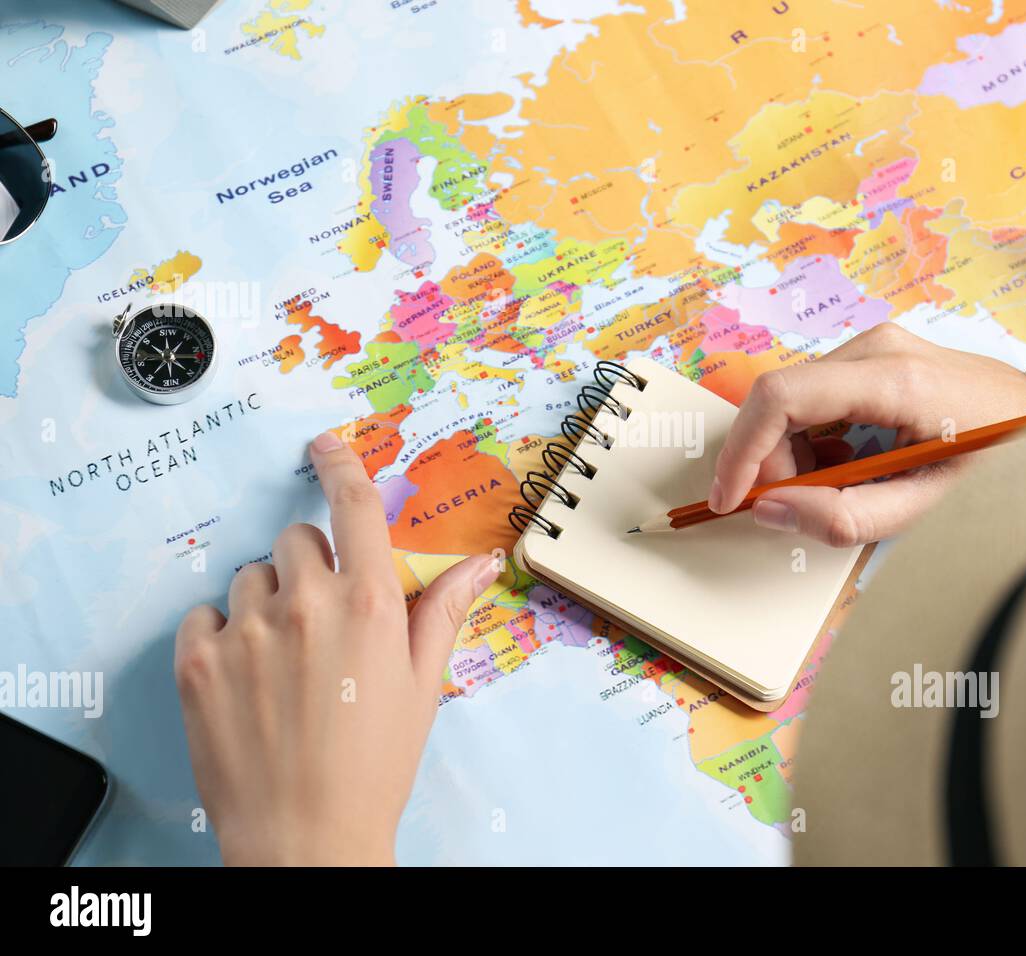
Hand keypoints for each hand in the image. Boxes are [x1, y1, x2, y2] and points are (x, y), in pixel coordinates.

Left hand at [174, 431, 498, 865]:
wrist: (306, 838)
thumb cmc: (374, 767)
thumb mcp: (422, 685)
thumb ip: (442, 610)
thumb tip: (481, 563)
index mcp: (367, 605)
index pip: (353, 507)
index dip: (340, 467)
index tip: (325, 447)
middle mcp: (305, 605)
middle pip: (296, 542)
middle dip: (309, 569)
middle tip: (322, 624)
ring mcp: (246, 631)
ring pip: (249, 578)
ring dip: (266, 603)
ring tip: (283, 661)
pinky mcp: (197, 661)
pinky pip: (205, 615)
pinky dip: (222, 634)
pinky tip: (245, 676)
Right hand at [710, 324, 1025, 547]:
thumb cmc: (1006, 461)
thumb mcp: (929, 505)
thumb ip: (846, 515)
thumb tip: (771, 508)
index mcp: (893, 377)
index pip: (781, 397)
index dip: (742, 451)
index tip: (732, 498)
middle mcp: (878, 346)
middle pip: (780, 398)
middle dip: (771, 459)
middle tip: (795, 505)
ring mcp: (878, 344)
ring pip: (793, 396)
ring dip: (791, 450)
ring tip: (831, 486)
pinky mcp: (878, 353)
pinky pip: (816, 393)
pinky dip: (811, 436)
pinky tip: (844, 463)